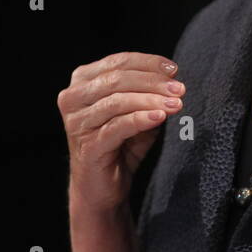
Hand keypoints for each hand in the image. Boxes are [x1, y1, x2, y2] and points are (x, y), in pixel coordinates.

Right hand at [58, 52, 182, 213]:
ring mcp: (76, 123)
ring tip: (176, 104)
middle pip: (116, 79)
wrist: (103, 189)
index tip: (174, 69)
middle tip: (179, 89)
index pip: (117, 62)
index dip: (148, 63)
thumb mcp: (136, 111)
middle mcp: (72, 98)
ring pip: (117, 101)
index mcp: (81, 81)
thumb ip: (148, 92)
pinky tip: (160, 117)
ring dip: (151, 100)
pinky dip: (141, 119)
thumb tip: (171, 78)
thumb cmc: (120, 144)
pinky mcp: (87, 146)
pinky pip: (118, 126)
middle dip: (152, 82)